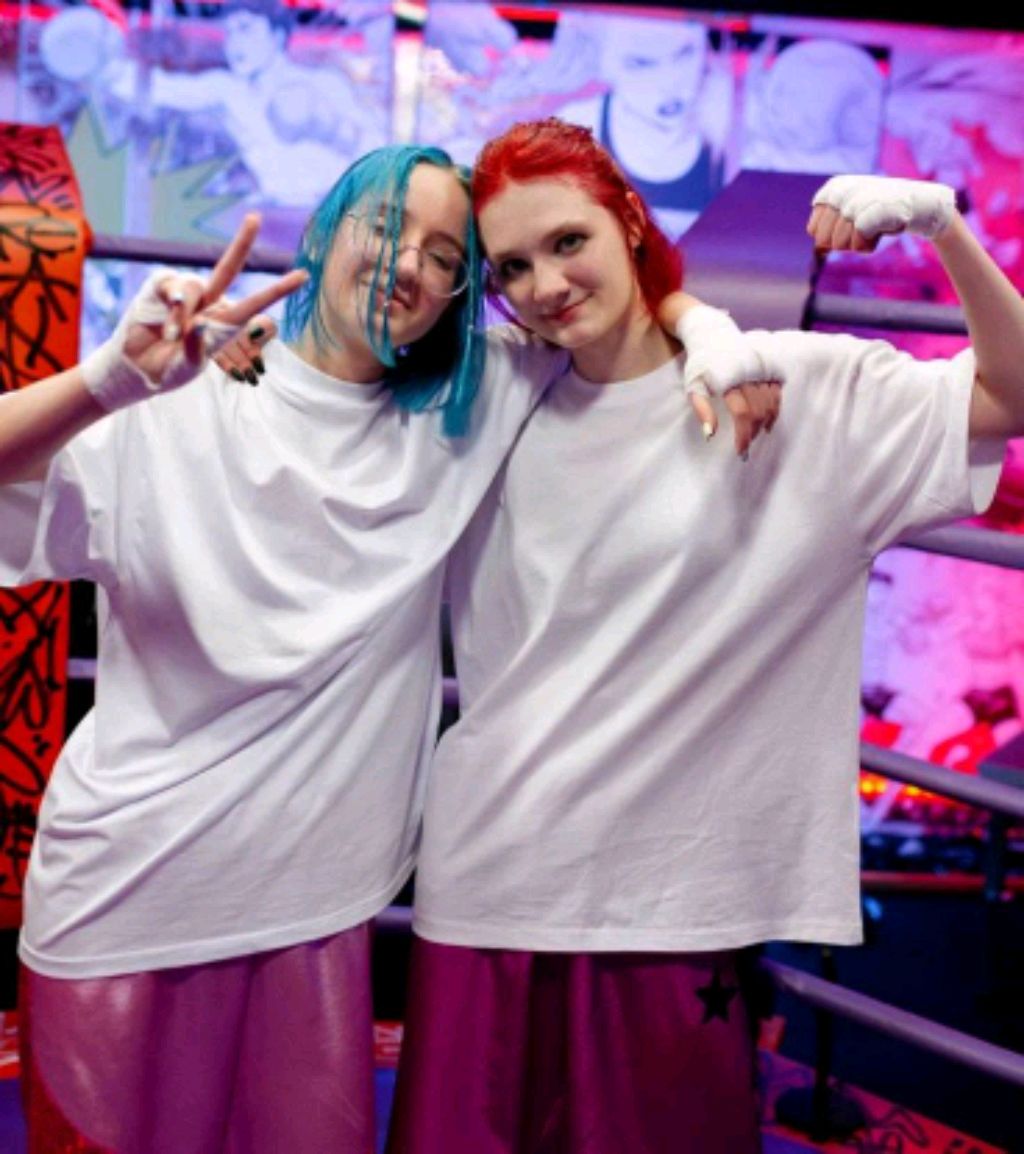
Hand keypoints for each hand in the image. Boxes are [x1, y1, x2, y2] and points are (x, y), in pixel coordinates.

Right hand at [80, 215, 305, 410]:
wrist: (137, 369)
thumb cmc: (169, 371)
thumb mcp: (188, 367)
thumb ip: (198, 347)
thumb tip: (197, 322)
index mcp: (224, 324)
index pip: (256, 304)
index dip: (278, 289)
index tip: (304, 276)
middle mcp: (208, 304)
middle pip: (228, 267)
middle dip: (242, 242)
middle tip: (255, 217)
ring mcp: (184, 295)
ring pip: (192, 287)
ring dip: (182, 316)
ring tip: (172, 339)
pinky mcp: (160, 288)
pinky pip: (170, 287)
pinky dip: (169, 308)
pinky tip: (164, 327)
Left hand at [673, 305, 784, 457]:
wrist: (712, 334)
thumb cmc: (700, 365)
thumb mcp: (693, 387)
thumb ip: (702, 411)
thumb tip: (710, 435)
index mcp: (729, 380)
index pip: (743, 414)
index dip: (743, 435)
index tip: (740, 450)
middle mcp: (748, 375)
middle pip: (758, 411)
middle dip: (753, 432)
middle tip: (746, 445)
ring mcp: (761, 370)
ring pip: (771, 403)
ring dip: (764, 423)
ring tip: (756, 434)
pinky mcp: (769, 367)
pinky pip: (777, 393)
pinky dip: (775, 408)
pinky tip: (767, 420)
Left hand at [809, 175, 955, 252]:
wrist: (920, 204)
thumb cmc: (882, 211)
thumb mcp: (851, 212)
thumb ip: (830, 226)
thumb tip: (818, 248)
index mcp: (834, 188)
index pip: (813, 230)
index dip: (831, 235)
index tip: (852, 223)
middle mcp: (841, 192)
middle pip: (823, 240)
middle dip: (843, 241)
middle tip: (864, 226)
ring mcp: (855, 203)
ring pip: (839, 245)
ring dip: (858, 242)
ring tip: (875, 225)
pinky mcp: (869, 216)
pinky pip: (857, 246)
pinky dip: (869, 245)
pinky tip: (882, 230)